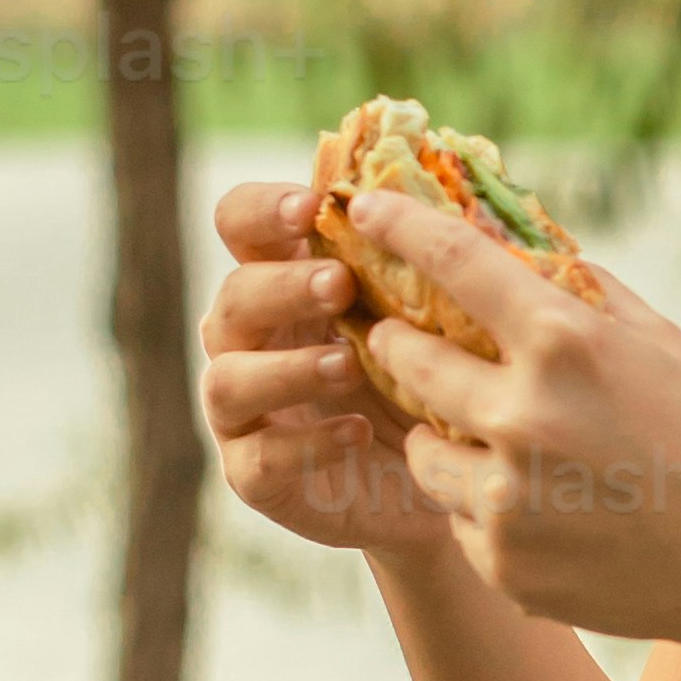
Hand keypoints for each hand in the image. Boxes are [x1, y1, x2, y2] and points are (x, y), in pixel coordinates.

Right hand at [198, 178, 454, 560]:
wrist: (447, 482)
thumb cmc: (436, 377)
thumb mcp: (435, 315)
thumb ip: (428, 260)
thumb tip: (453, 198)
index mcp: (282, 279)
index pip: (240, 224)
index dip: (262, 209)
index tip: (309, 208)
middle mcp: (249, 340)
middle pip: (233, 297)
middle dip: (284, 286)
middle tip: (340, 285)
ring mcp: (243, 411)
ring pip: (228, 379)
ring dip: (287, 367)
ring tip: (349, 366)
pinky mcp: (254, 476)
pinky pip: (258, 458)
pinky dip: (306, 443)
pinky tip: (357, 432)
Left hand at [342, 177, 680, 643]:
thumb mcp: (659, 341)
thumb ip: (581, 290)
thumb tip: (513, 246)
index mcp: (563, 343)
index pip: (451, 261)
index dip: (398, 226)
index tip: (363, 210)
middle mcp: (522, 416)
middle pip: (407, 360)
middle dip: (393, 344)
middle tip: (394, 338)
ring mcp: (505, 499)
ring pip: (422, 451)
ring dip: (439, 435)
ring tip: (486, 437)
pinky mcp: (501, 564)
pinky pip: (460, 518)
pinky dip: (485, 506)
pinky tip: (542, 507)